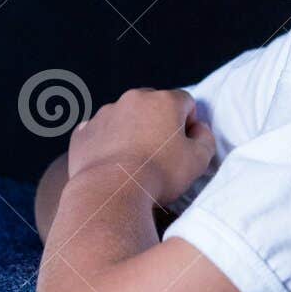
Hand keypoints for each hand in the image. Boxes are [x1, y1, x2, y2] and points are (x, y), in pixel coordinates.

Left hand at [67, 87, 213, 208]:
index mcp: (163, 101)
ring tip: (134, 163)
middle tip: (160, 155)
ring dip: (132, 133)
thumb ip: (205, 139)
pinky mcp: (84, 132)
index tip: (184, 146)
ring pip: (125, 117)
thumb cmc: (159, 175)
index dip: (189, 124)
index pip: (186, 102)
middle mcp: (133, 99)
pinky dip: (107, 143)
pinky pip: (100, 132)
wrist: (111, 192)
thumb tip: (198, 130)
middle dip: (158, 124)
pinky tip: (113, 164)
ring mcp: (105, 114)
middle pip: (153, 105)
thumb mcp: (198, 160)